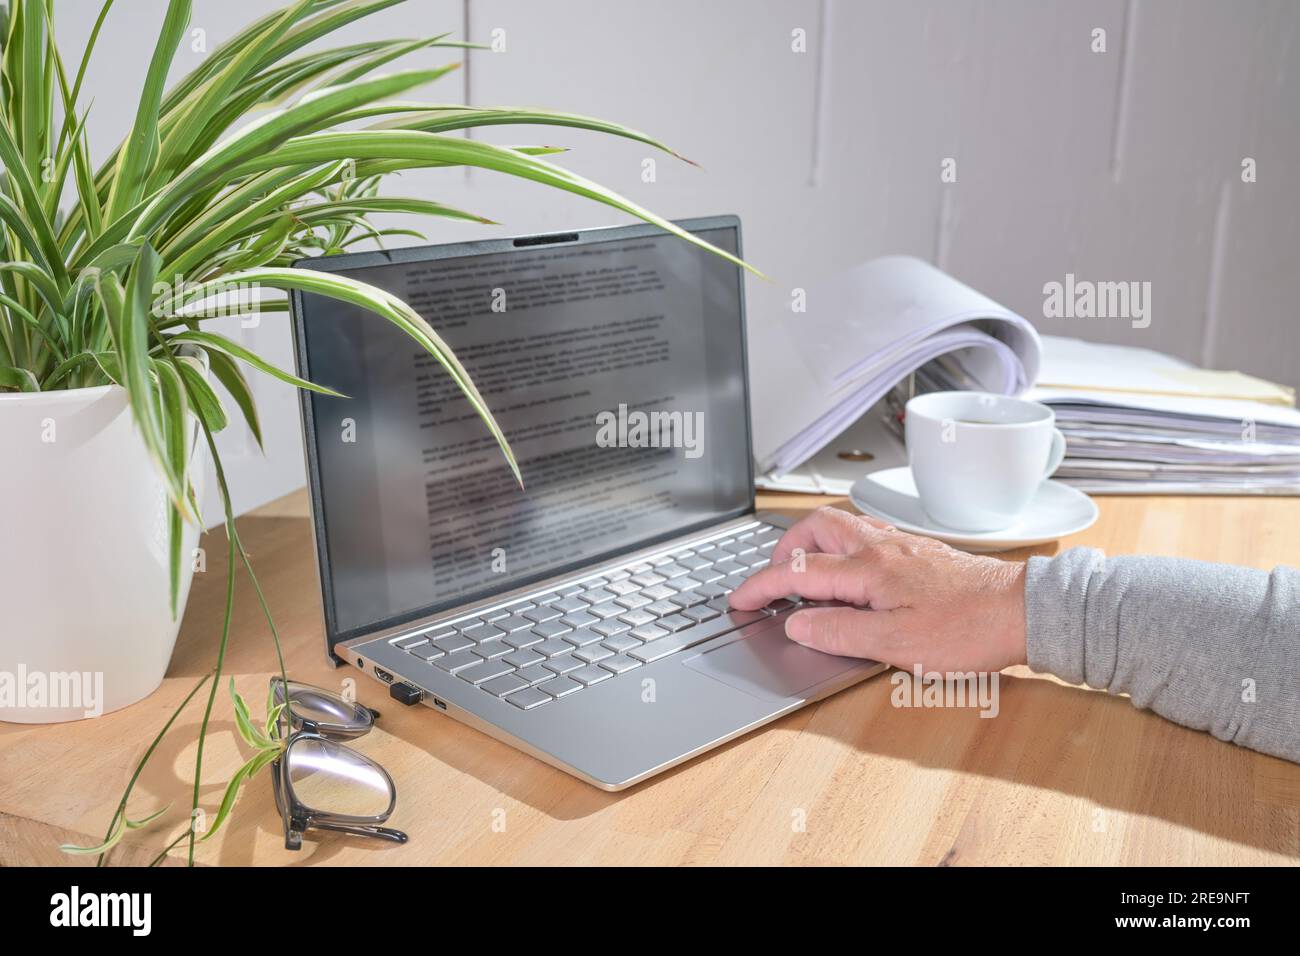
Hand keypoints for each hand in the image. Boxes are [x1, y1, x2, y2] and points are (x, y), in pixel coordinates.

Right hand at [729, 506, 1027, 672]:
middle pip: (816, 528)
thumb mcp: (896, 644)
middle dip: (784, 549)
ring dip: (813, 544)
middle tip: (772, 579)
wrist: (1022, 612)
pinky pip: (866, 534)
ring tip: (806, 574)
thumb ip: (839, 631)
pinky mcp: (920, 551)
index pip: (798, 572)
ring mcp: (902, 545)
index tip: (739, 599)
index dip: (761, 586)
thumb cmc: (968, 628)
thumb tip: (797, 622)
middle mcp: (881, 546)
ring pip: (842, 526)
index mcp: (868, 568)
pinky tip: (853, 573)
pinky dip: (842, 547)